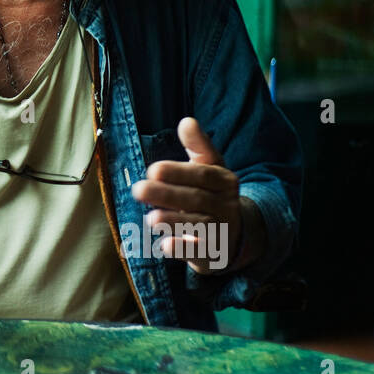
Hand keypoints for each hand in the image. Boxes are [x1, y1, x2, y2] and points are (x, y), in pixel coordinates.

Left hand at [131, 117, 246, 273]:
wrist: (234, 234)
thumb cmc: (211, 194)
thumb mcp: (209, 168)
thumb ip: (198, 145)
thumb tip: (187, 121)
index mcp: (225, 181)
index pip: (203, 175)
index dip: (179, 172)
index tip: (152, 169)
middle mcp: (226, 205)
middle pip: (196, 199)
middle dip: (166, 194)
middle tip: (138, 190)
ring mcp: (221, 231)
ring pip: (198, 226)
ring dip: (174, 222)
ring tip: (151, 218)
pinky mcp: (213, 253)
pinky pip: (199, 251)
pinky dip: (182, 249)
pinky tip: (164, 245)